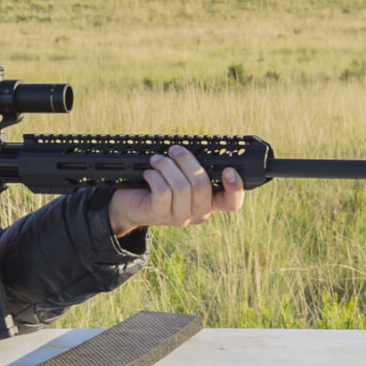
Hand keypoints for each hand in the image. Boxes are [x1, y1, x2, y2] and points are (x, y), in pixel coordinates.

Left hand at [108, 146, 245, 237]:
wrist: (129, 204)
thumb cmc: (159, 183)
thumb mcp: (181, 175)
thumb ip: (194, 167)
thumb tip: (196, 148)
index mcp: (210, 201)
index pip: (232, 202)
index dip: (235, 188)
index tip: (228, 170)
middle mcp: (198, 212)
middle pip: (202, 186)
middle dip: (187, 161)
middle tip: (174, 150)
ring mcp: (180, 217)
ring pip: (181, 187)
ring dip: (167, 166)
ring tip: (156, 159)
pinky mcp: (159, 215)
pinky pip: (163, 191)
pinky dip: (155, 176)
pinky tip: (149, 172)